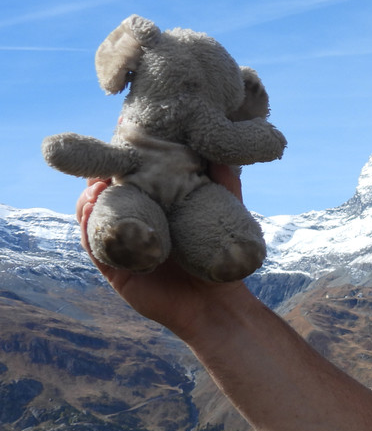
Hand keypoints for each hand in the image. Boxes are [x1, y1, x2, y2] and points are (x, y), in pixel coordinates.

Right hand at [75, 168, 252, 339]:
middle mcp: (136, 219)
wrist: (215, 303)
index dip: (125, 152)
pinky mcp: (113, 266)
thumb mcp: (225, 215)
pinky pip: (93, 243)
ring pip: (93, 213)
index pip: (133, 173)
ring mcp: (122, 242)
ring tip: (98, 185)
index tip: (123, 126)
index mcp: (157, 204)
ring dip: (89, 196)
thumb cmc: (219, 257)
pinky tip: (92, 211)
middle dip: (100, 169)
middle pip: (105, 189)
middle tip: (106, 155)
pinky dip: (88, 225)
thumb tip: (224, 154)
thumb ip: (225, 185)